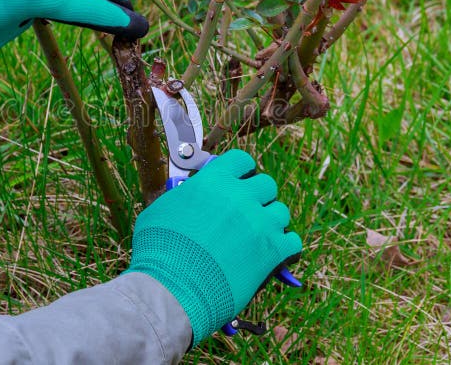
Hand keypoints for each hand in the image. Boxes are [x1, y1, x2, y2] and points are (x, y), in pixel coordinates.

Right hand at [126, 149, 301, 345]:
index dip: (242, 171)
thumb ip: (184, 196)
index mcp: (214, 181)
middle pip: (266, 185)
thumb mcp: (162, 209)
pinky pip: (292, 241)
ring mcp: (259, 224)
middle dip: (258, 197)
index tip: (239, 180)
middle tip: (247, 212)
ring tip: (256, 236)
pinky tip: (270, 253)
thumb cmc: (158, 251)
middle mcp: (240, 197)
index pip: (241, 160)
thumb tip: (190, 194)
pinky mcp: (271, 252)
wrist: (171, 288)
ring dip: (270, 222)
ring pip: (281, 212)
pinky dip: (283, 247)